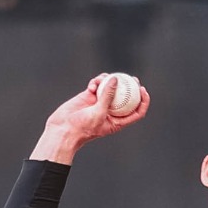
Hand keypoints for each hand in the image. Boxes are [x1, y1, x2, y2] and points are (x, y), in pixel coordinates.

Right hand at [30, 73, 150, 163]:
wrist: (64, 128)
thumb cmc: (82, 127)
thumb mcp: (98, 113)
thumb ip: (107, 96)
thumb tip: (115, 79)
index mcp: (118, 120)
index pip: (136, 111)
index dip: (143, 101)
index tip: (143, 90)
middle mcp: (111, 111)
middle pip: (126, 97)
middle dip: (130, 86)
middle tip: (132, 78)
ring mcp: (101, 102)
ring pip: (111, 87)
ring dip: (109, 80)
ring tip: (105, 78)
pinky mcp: (90, 96)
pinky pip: (98, 84)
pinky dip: (96, 82)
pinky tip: (91, 85)